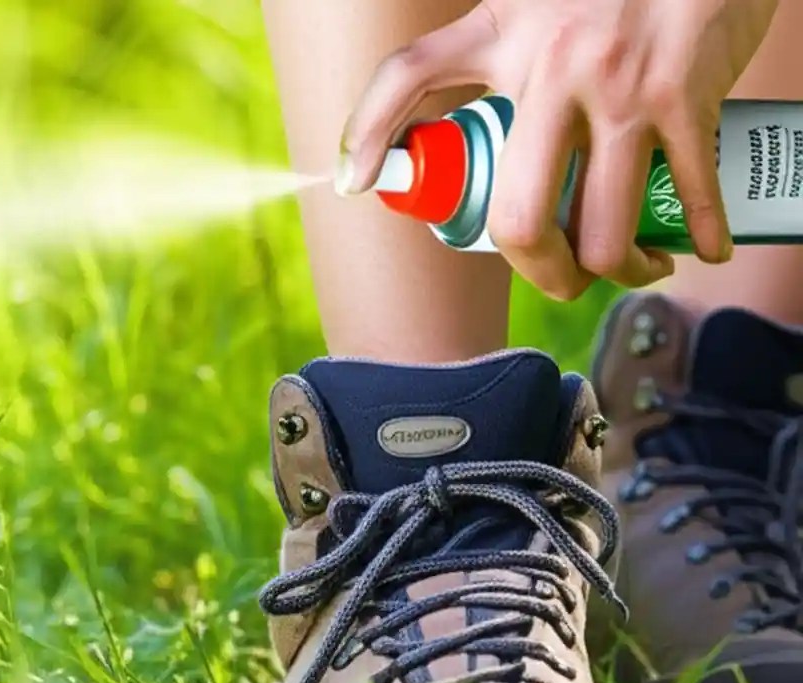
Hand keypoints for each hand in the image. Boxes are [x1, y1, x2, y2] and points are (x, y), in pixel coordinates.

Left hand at [337, 0, 778, 299]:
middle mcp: (550, 64)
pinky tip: (704, 247)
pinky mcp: (683, 96)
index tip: (354, 182)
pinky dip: (702, 236)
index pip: (409, 75)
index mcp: (503, 29)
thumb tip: (478, 118)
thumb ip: (505, 47)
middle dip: (542, 270)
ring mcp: (617, 87)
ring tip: (634, 264)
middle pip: (518, 214)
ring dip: (623, 268)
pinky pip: (690, 193)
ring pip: (603, 228)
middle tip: (559, 276)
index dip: (369, 132)